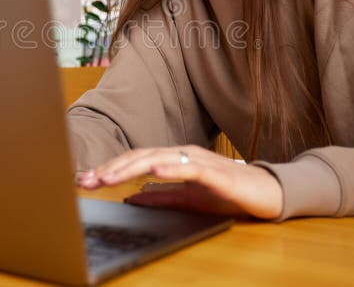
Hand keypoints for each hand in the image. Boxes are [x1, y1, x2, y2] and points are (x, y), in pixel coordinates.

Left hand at [76, 145, 282, 219]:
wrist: (266, 194)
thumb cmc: (228, 194)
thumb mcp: (187, 199)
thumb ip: (161, 198)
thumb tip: (132, 199)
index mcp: (174, 159)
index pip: (136, 161)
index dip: (111, 169)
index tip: (87, 180)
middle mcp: (183, 154)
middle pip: (141, 157)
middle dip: (112, 168)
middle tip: (88, 179)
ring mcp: (199, 160)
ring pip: (159, 159)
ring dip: (131, 168)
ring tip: (109, 176)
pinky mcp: (216, 172)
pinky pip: (190, 168)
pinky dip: (170, 168)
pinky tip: (153, 171)